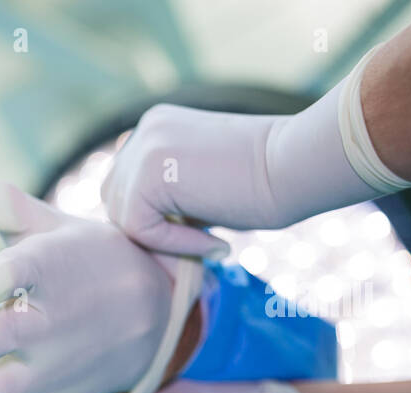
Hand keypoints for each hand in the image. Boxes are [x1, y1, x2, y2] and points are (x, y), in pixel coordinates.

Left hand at [100, 104, 280, 256]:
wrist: (295, 166)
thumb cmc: (263, 182)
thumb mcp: (200, 185)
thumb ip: (166, 197)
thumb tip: (136, 235)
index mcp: (155, 128)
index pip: (124, 186)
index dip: (149, 219)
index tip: (193, 236)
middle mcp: (144, 132)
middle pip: (114, 200)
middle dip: (146, 230)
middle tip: (195, 246)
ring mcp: (143, 148)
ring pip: (123, 217)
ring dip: (161, 241)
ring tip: (207, 243)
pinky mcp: (148, 172)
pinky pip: (139, 229)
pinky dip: (174, 245)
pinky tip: (214, 242)